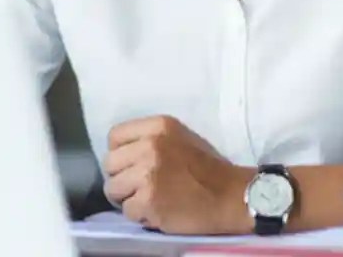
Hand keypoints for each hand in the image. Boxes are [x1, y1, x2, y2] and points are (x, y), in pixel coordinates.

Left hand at [103, 115, 254, 234]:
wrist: (232, 196)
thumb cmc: (208, 168)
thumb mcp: (180, 137)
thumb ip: (150, 139)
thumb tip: (123, 153)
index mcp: (158, 126)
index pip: (114, 136)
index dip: (119, 154)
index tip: (130, 165)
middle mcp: (150, 146)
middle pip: (110, 164)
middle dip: (121, 178)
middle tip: (138, 187)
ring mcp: (147, 174)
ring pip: (113, 189)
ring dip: (128, 198)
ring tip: (148, 200)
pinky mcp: (149, 200)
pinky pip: (127, 211)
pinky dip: (140, 215)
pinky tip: (157, 212)